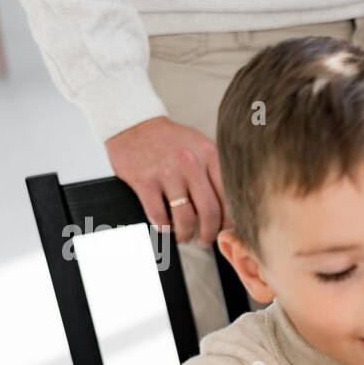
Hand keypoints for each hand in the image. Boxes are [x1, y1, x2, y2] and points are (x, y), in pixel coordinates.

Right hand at [105, 116, 228, 244]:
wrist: (133, 124)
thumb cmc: (170, 141)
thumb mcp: (200, 147)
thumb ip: (215, 171)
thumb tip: (230, 209)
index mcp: (209, 155)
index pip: (228, 196)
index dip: (229, 220)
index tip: (225, 230)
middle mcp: (190, 163)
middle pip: (209, 212)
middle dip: (209, 233)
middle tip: (205, 240)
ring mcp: (167, 172)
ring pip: (185, 218)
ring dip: (186, 234)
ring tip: (185, 236)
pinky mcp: (144, 180)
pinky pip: (159, 215)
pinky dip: (164, 227)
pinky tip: (165, 227)